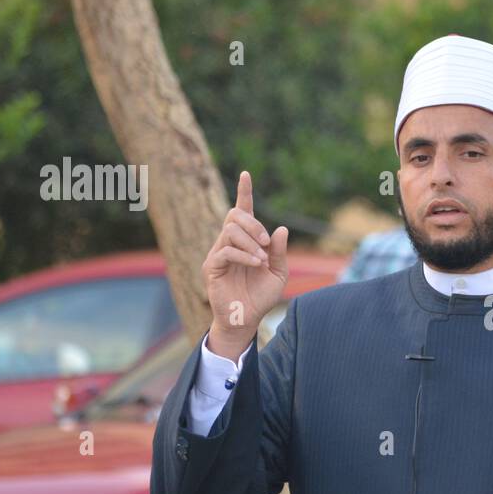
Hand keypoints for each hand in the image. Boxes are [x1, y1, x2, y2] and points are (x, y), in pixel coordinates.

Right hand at [202, 171, 288, 358]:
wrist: (247, 319)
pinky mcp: (211, 267)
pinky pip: (225, 251)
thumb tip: (281, 229)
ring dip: (250, 242)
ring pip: (230, 230)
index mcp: (246, 242)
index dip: (244, 192)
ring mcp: (218, 254)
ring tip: (261, 260)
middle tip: (267, 243)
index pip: (243, 211)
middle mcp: (229, 243)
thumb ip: (279, 251)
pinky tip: (255, 264)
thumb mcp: (278, 272)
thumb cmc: (261, 296)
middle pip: (234, 215)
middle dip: (254, 224)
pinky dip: (244, 255)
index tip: (246, 174)